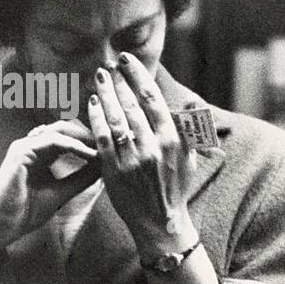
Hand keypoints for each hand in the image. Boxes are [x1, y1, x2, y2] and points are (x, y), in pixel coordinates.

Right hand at [0, 120, 100, 255]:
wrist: (3, 225)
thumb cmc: (26, 212)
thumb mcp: (62, 192)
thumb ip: (80, 178)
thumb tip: (102, 166)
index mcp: (40, 153)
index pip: (69, 137)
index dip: (91, 140)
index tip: (112, 149)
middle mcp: (32, 144)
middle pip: (67, 128)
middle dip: (90, 134)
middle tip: (112, 143)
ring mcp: (24, 144)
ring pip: (61, 130)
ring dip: (85, 138)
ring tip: (104, 148)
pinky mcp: (21, 150)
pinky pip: (52, 140)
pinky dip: (73, 145)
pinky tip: (89, 154)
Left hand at [87, 54, 198, 259]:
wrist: (160, 223)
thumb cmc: (175, 187)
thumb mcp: (190, 157)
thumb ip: (190, 129)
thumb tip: (193, 103)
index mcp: (173, 139)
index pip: (152, 98)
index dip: (137, 75)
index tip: (126, 59)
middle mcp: (154, 147)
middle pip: (131, 104)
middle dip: (117, 82)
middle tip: (107, 66)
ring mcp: (132, 159)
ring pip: (115, 118)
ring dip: (104, 95)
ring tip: (97, 80)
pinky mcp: (114, 171)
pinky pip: (101, 139)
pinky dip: (95, 119)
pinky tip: (91, 105)